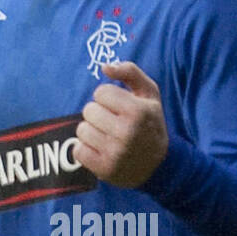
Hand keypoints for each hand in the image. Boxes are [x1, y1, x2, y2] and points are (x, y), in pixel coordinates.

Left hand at [74, 59, 167, 187]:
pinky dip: (85, 149)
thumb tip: (104, 66)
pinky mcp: (104, 169)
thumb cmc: (151, 124)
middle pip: (88, 110)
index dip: (107, 97)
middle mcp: (127, 132)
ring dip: (91, 131)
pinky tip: (100, 149)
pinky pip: (78, 150)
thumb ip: (130, 72)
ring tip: (106, 136)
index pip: (100, 92)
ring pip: (81, 130)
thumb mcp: (150, 94)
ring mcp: (115, 153)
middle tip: (111, 123)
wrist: (159, 165)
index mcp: (138, 111)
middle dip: (98, 114)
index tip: (118, 107)